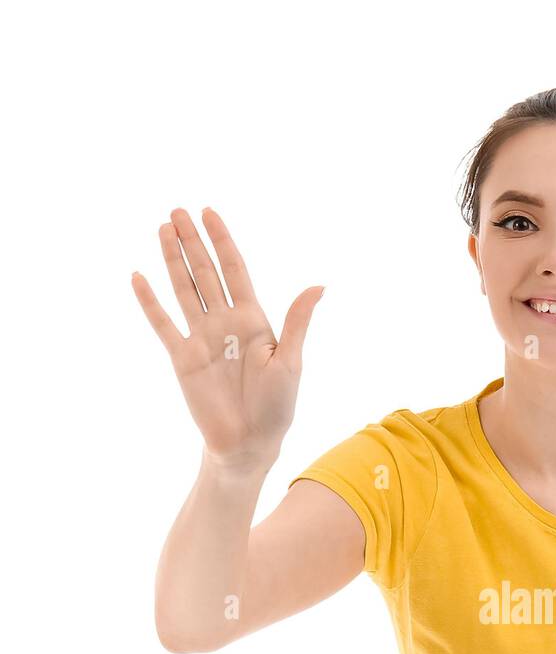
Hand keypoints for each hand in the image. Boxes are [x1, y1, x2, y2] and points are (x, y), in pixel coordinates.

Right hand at [131, 207, 323, 471]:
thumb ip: (297, 321)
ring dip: (172, 260)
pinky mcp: (182, 358)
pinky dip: (150, 301)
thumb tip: (319, 285)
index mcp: (253, 320)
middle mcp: (225, 323)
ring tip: (162, 229)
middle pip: (205, 273)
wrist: (249, 442)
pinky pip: (162, 324)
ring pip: (184, 290)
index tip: (209, 213)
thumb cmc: (277, 406)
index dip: (222, 241)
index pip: (234, 270)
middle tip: (177, 210)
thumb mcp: (291, 361)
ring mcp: (202, 338)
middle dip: (192, 242)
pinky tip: (139, 276)